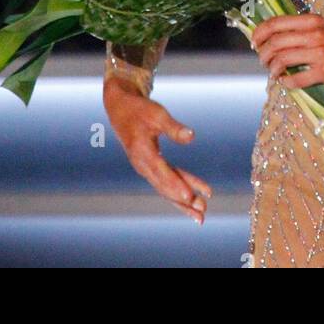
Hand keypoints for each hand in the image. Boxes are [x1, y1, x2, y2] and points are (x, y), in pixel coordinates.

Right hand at [103, 76, 212, 223]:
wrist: (121, 110)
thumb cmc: (140, 110)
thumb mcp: (157, 114)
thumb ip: (174, 127)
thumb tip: (192, 136)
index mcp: (142, 151)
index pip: (161, 171)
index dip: (175, 184)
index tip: (190, 196)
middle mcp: (142, 164)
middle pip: (164, 186)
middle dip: (183, 200)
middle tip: (202, 211)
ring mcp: (145, 168)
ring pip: (165, 188)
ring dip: (182, 201)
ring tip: (202, 213)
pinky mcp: (150, 167)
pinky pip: (165, 181)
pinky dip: (179, 189)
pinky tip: (193, 198)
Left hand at [250, 13, 323, 89]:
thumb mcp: (323, 27)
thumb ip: (301, 30)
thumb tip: (273, 38)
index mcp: (310, 21)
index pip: (275, 23)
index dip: (259, 34)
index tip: (254, 43)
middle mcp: (314, 34)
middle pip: (275, 43)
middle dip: (263, 54)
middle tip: (263, 62)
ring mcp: (320, 52)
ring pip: (282, 60)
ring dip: (272, 69)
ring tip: (274, 73)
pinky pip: (297, 78)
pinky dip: (287, 82)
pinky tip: (287, 82)